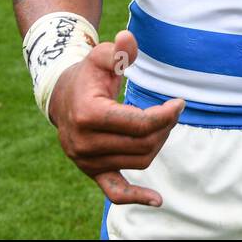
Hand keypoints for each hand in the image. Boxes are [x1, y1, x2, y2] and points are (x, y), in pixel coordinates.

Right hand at [48, 29, 183, 206]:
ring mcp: (87, 161)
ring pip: (138, 162)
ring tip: (161, 125)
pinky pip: (115, 192)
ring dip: (157, 144)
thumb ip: (117, 50)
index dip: (166, 115)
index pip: (139, 124)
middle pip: (142, 144)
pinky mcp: (91, 171)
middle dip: (164, 127)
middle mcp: (85, 143)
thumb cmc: (88, 75)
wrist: (62, 97)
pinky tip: (157, 201)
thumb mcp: (101, 57)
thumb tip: (128, 40)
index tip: (179, 103)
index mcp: (89, 115)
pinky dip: (136, 197)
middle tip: (171, 112)